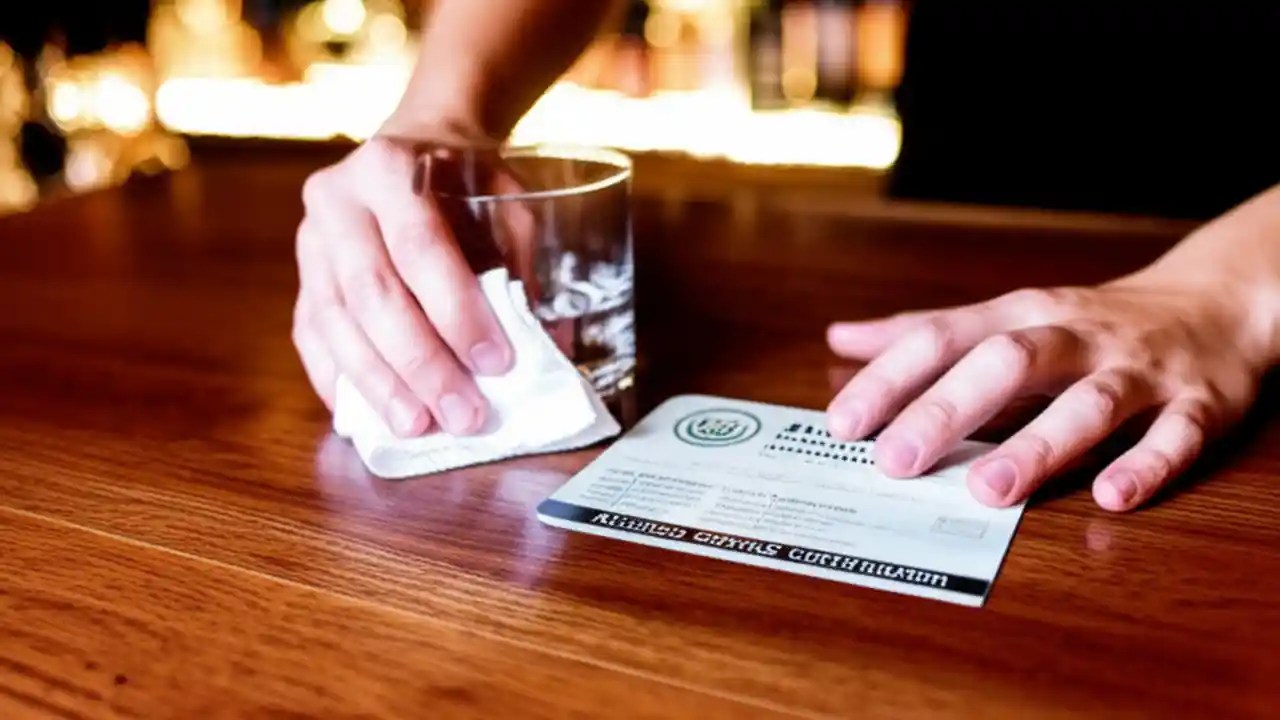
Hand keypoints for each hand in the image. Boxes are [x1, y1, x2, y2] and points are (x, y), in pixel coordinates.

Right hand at [292, 135, 518, 437]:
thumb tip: (544, 346)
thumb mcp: (505, 200)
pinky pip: (311, 337)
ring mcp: (309, 242)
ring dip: (379, 385)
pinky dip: (340, 381)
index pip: (420, 248)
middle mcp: (336, 202)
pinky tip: (368, 418)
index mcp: (388, 168)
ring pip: (336, 324)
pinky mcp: (300, 278)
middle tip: (462, 415)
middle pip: (373, 296)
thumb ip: (516, 266)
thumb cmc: (467, 179)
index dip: (457, 311)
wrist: (415, 144)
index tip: (496, 363)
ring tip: (419, 427)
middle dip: (421, 364)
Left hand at [825, 274, 1269, 511]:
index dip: (891, 381)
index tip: (844, 425)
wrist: (1215, 301)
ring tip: (989, 490)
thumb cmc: (1089, 322)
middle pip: (1007, 363)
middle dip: (948, 409)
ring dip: (1038, 445)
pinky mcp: (1197, 403)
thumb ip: (926, 332)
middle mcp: (1076, 337)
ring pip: (1088, 402)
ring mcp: (1138, 370)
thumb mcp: (1007, 316)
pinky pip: (1175, 435)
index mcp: (1022, 317)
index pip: (943, 339)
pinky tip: (1112, 495)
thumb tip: (841, 337)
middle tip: (895, 462)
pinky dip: (1146, 464)